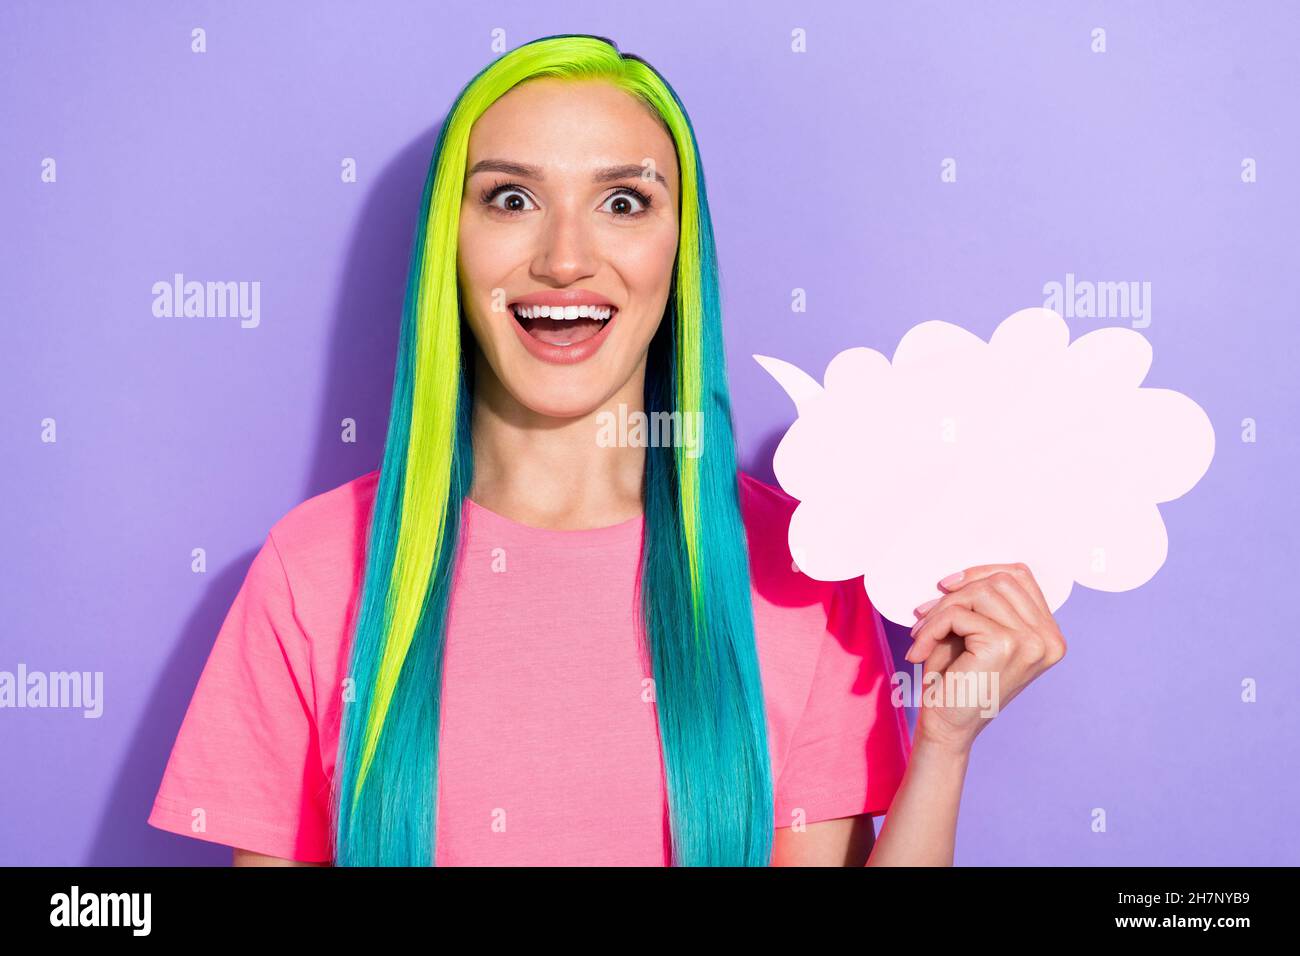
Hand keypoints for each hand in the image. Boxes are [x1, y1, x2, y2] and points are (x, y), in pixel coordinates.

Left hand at [906, 562, 1066, 753]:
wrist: (948, 728)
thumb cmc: (958, 680)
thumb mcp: (976, 633)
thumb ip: (982, 603)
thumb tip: (959, 575)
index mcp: (1049, 634)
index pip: (1021, 576)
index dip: (980, 572)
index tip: (947, 587)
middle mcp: (1049, 639)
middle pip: (999, 580)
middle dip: (956, 593)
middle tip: (925, 615)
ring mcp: (1032, 642)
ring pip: (979, 592)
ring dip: (941, 610)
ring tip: (922, 633)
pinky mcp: (1004, 646)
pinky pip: (959, 614)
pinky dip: (931, 627)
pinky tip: (919, 650)